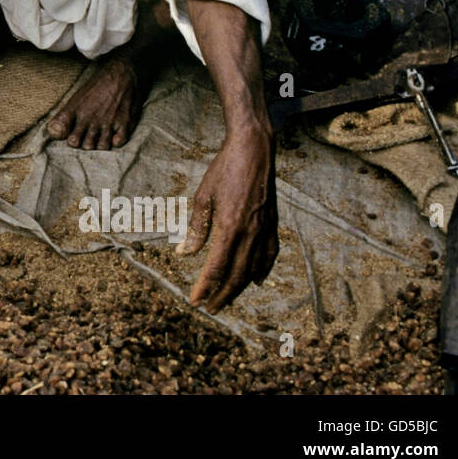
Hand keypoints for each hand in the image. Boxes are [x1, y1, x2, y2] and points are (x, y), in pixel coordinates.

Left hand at [178, 119, 277, 311]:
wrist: (254, 150)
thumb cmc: (224, 169)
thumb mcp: (203, 195)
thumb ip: (196, 227)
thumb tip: (185, 253)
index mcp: (230, 226)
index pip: (216, 267)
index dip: (205, 287)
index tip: (195, 300)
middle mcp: (250, 232)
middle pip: (236, 275)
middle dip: (222, 295)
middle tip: (209, 308)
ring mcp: (264, 229)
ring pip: (253, 269)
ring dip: (239, 288)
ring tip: (226, 298)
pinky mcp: (272, 223)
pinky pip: (270, 254)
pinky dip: (262, 270)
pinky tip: (255, 279)